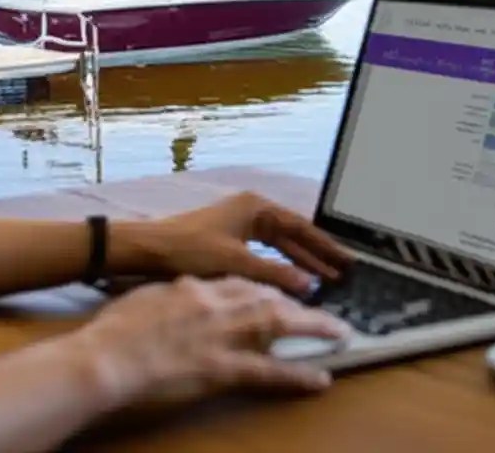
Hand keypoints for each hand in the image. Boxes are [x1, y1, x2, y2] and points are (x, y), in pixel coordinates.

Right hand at [75, 276, 349, 409]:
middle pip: (265, 296)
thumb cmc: (109, 336)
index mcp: (191, 287)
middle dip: (296, 302)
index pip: (237, 281)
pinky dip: (299, 375)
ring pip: (279, 323)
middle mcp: (213, 304)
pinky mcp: (222, 368)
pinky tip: (320, 379)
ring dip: (314, 327)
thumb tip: (174, 297)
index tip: (276, 292)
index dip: (262, 287)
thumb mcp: (140, 301)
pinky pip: (270, 371)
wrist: (101, 359)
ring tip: (338, 333)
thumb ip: (165, 298)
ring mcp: (221, 335)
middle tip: (317, 310)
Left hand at [122, 191, 351, 295]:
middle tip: (343, 273)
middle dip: (317, 255)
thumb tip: (310, 286)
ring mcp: (240, 224)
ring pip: (280, 245)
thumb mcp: (236, 263)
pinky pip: (265, 252)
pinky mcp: (229, 239)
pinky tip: (291, 280)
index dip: (326, 246)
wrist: (148, 250)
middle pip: (294, 234)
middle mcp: (252, 210)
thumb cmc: (189, 250)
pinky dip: (280, 266)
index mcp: (256, 207)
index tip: (347, 261)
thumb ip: (275, 274)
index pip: (301, 227)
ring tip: (324, 280)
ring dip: (300, 262)